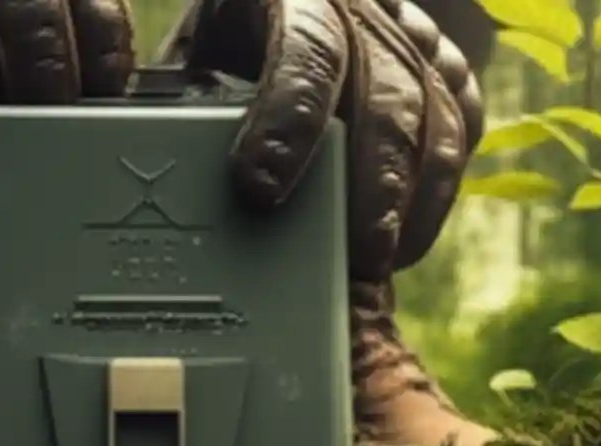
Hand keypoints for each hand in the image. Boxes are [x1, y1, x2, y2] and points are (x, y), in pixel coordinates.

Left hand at [163, 0, 503, 445]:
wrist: (265, 12)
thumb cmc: (211, 56)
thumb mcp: (181, 66)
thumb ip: (170, 110)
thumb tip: (138, 189)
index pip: (306, 43)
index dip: (291, 115)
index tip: (260, 189)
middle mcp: (358, 3)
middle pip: (385, 87)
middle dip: (373, 179)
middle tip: (356, 257)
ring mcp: (408, 30)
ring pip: (436, 109)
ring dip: (415, 197)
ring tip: (380, 264)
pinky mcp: (442, 65)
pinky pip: (462, 121)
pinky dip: (439, 186)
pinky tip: (407, 238)